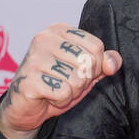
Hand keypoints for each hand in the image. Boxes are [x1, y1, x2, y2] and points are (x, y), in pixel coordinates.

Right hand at [0, 23, 121, 138]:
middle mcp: (44, 38)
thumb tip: (113, 63)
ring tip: (55, 89)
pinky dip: (60, 100)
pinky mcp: (29, 79)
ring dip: (71, 92)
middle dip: (82, 81)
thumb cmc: (55, 85)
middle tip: (64, 83)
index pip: (96, 47)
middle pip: (88, 62)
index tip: (77, 71)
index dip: (94, 67)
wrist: (25, 107)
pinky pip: (63, 92)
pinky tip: (48, 96)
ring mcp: (34, 58)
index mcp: (59, 31)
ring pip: (77, 79)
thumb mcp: (83, 72)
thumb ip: (102, 64)